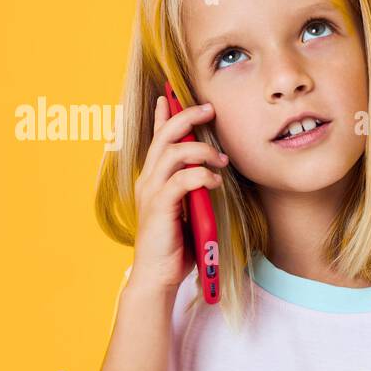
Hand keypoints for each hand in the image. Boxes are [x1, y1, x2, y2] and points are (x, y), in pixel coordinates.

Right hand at [129, 93, 227, 294]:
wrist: (158, 275)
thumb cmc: (176, 244)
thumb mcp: (188, 209)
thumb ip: (194, 189)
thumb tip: (212, 173)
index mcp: (154, 178)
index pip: (157, 138)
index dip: (164, 115)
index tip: (170, 95)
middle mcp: (149, 180)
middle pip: (165, 136)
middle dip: (186, 117)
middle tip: (209, 109)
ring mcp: (152, 193)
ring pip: (173, 153)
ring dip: (201, 150)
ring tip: (222, 159)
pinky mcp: (160, 208)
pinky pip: (181, 180)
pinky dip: (201, 175)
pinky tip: (214, 181)